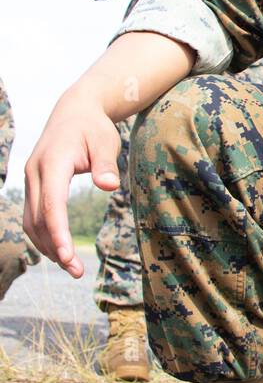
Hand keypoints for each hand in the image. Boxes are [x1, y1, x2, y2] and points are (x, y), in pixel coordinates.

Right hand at [24, 93, 121, 277]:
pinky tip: (59, 250)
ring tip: (71, 267)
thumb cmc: (94, 127)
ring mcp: (31, 179)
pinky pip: (32, 216)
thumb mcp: (106, 141)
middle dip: (54, 248)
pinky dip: (43, 235)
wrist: (75, 111)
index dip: (58, 232)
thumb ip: (106, 164)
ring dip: (47, 246)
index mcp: (53, 163)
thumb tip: (109, 185)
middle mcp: (35, 172)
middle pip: (38, 218)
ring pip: (31, 221)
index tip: (67, 256)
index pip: (52, 204)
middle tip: (76, 271)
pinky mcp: (34, 185)